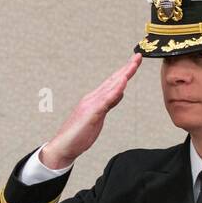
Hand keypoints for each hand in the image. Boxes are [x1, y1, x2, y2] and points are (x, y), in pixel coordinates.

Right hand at [39, 54, 141, 169]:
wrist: (63, 147)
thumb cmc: (78, 135)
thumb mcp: (98, 117)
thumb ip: (109, 104)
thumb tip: (120, 92)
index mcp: (94, 99)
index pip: (112, 83)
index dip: (124, 72)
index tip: (134, 62)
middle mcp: (92, 98)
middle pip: (113, 80)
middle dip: (126, 68)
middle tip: (138, 56)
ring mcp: (91, 104)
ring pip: (111, 86)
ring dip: (123, 74)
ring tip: (133, 63)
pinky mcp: (92, 113)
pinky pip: (106, 99)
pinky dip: (115, 89)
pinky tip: (123, 82)